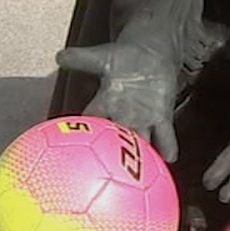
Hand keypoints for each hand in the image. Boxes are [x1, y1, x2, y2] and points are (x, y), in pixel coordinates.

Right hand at [57, 42, 180, 161]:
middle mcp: (121, 116)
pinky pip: (164, 135)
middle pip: (116, 141)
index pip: (91, 122)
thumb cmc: (122, 58)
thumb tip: (60, 56)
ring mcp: (141, 119)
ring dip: (141, 155)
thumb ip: (81, 59)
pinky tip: (170, 157)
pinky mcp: (161, 116)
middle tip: (109, 171)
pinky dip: (167, 146)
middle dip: (114, 155)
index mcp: (105, 103)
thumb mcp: (100, 57)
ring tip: (140, 174)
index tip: (76, 152)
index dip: (83, 137)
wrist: (149, 56)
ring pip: (140, 142)